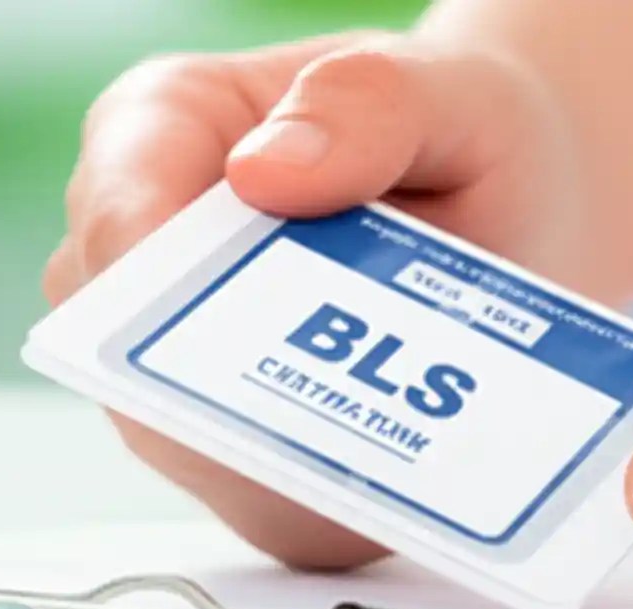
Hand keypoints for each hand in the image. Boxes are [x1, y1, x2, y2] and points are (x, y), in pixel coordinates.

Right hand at [43, 32, 576, 569]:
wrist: (514, 210)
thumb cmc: (456, 137)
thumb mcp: (441, 89)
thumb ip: (367, 105)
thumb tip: (267, 173)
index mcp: (166, 133)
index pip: (118, 201)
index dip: (156, 262)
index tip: (230, 303)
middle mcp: (151, 257)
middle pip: (127, 348)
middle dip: (226, 389)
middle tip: (335, 407)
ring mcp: (182, 359)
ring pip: (187, 444)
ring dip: (282, 454)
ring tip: (388, 446)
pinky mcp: (240, 447)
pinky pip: (257, 495)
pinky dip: (324, 496)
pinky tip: (399, 477)